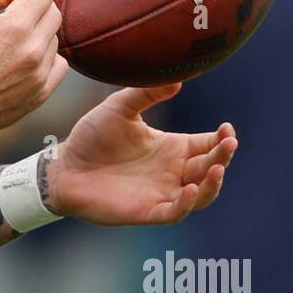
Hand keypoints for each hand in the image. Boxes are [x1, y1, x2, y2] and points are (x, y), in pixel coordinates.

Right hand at [0, 0, 67, 139]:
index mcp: (15, 26)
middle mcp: (33, 48)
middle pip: (54, 14)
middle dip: (37, 10)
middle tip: (15, 20)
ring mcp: (39, 73)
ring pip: (55, 40)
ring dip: (40, 36)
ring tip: (12, 46)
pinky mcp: (41, 93)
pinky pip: (60, 65)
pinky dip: (48, 59)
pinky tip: (27, 62)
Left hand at [45, 83, 237, 225]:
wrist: (63, 166)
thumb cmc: (92, 137)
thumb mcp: (120, 108)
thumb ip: (146, 94)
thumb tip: (178, 79)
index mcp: (171, 147)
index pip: (208, 145)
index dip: (222, 139)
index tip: (227, 128)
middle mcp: (172, 171)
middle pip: (210, 167)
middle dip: (223, 157)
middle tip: (229, 143)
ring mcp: (162, 193)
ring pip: (201, 195)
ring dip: (213, 184)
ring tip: (216, 169)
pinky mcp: (147, 211)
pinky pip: (175, 212)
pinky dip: (187, 204)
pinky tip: (189, 189)